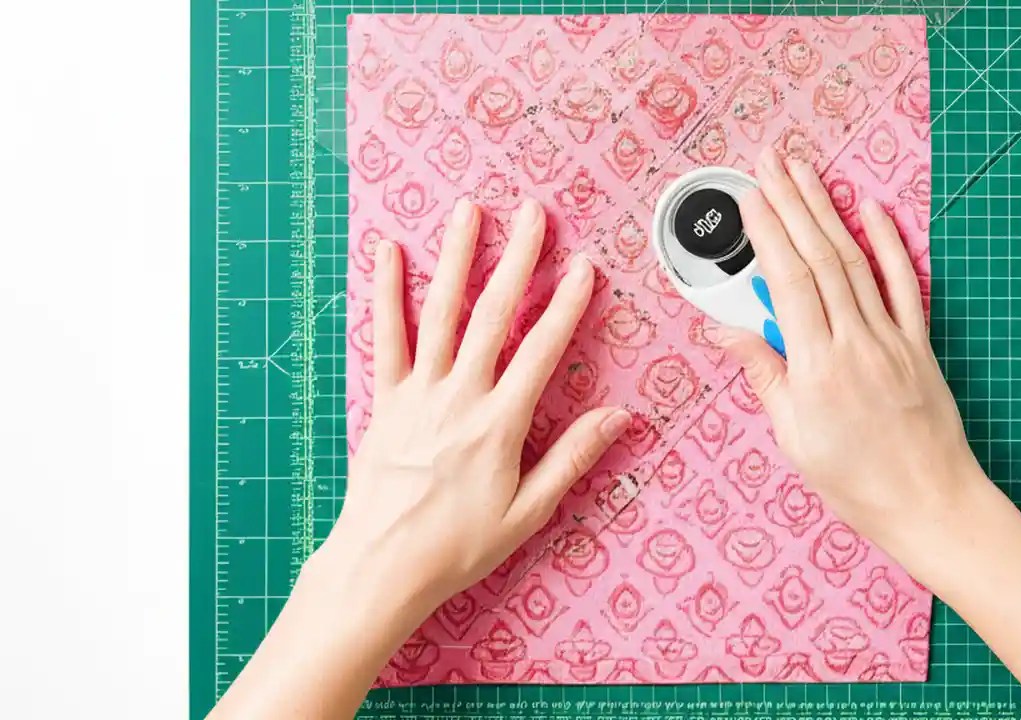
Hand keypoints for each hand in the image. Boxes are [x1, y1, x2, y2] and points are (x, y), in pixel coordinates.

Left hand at [306, 197, 629, 636]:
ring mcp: (418, 393)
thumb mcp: (528, 512)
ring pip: (441, 312)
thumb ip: (571, 458)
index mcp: (500, 423)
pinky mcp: (385, 400)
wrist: (382, 565)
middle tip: (532, 214)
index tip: (583, 268)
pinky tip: (387, 252)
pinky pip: (386, 337)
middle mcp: (459, 396)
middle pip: (493, 315)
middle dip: (517, 260)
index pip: (541, 350)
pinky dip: (386, 292)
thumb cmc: (458, 546)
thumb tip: (618, 418)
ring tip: (470, 212)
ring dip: (457, 258)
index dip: (565, 306)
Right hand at [721, 148, 983, 560]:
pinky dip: (888, 242)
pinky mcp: (919, 345)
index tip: (750, 196)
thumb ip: (765, 376)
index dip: (768, 233)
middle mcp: (855, 342)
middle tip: (770, 161)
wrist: (932, 505)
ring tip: (804, 172)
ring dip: (827, 210)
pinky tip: (871, 208)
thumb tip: (727, 332)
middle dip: (791, 203)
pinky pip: (903, 284)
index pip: (788, 282)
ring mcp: (892, 339)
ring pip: (855, 260)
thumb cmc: (857, 483)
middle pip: (819, 257)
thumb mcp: (794, 438)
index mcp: (817, 367)